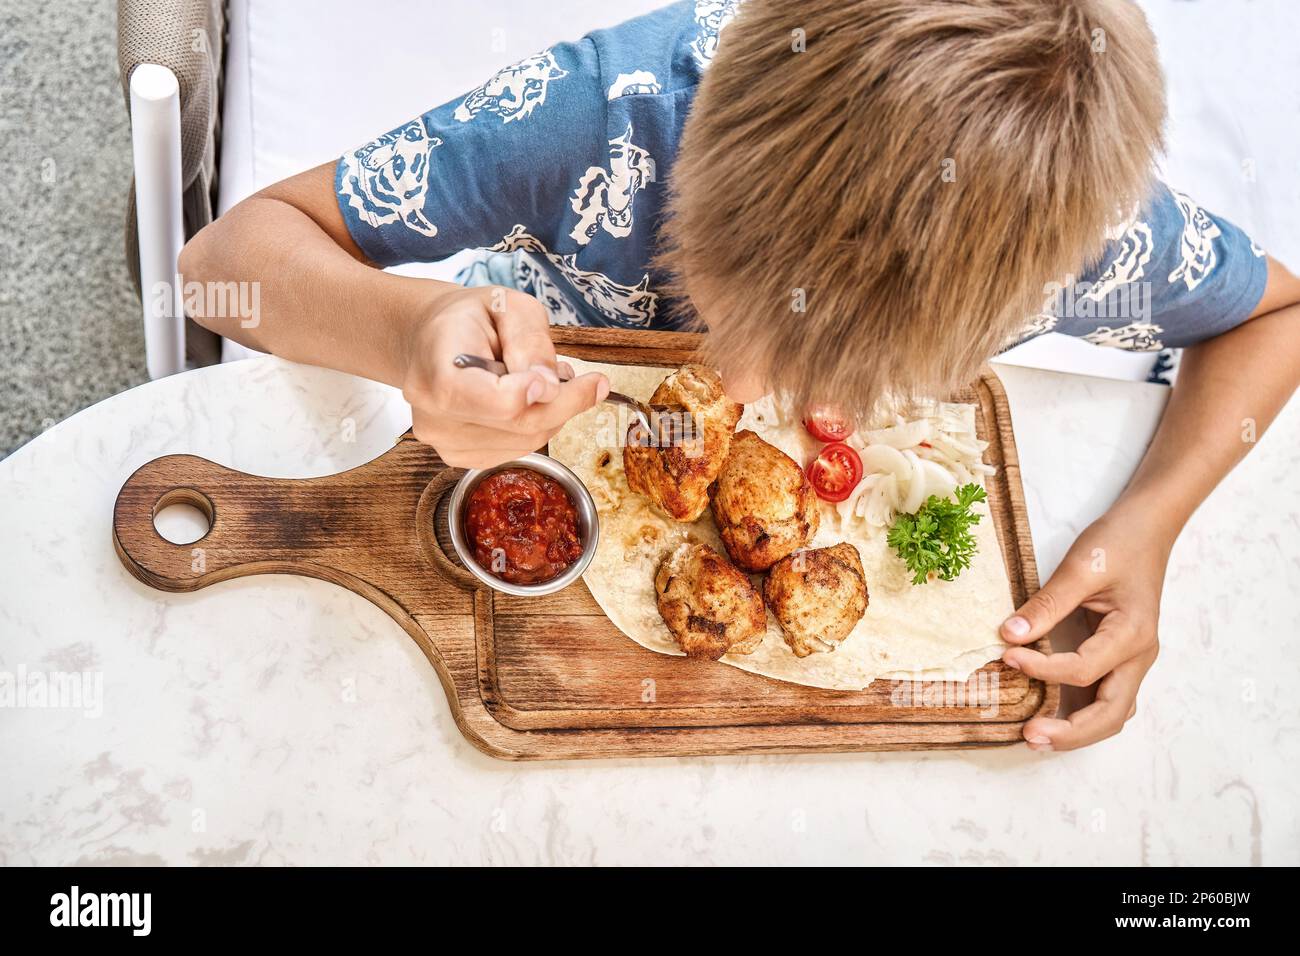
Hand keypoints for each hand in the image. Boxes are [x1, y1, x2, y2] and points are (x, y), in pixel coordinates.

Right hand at [401, 286, 608, 467]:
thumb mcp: (506, 304)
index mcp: (438, 371)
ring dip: (551, 414)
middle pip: (521, 425)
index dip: (537, 392)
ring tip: (546, 382)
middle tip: (590, 382)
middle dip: (565, 403)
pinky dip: (534, 428)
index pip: (499, 402)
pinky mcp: (458, 456)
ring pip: (525, 442)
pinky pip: (516, 451)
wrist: (429, 339)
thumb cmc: (467, 319)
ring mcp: (443, 442)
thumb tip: (549, 385)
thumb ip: (530, 340)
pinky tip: (528, 402)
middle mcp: (433, 415)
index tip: (559, 374)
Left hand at [999, 503, 1169, 751]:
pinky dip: (1082, 714)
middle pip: (1110, 713)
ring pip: (1112, 713)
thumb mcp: (1080, 567)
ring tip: (1037, 737)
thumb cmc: (1118, 543)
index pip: (1084, 670)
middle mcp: (1138, 655)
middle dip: (1071, 732)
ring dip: (1078, 731)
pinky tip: (1052, 716)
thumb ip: (1046, 604)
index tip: (1007, 656)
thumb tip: (1009, 634)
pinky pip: (1105, 697)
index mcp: (1132, 634)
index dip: (1041, 669)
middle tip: (1029, 736)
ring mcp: (1132, 660)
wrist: (1147, 528)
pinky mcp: (1120, 657)